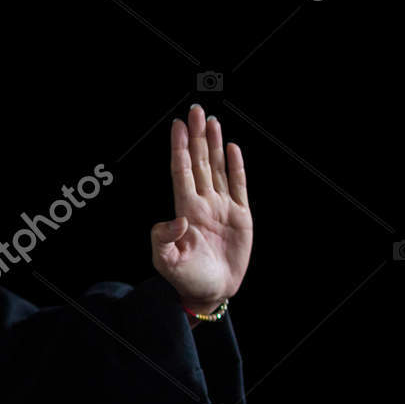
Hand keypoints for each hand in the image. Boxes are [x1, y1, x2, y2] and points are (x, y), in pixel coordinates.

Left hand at [152, 103, 253, 310]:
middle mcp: (202, 203)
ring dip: (214, 145)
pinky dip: (237, 167)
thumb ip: (164, 240)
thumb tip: (176, 219)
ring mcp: (221, 207)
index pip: (181, 171)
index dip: (179, 148)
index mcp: (185, 210)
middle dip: (197, 137)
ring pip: (218, 168)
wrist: (210, 292)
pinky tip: (232, 148)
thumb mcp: (166, 262)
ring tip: (212, 121)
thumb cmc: (186, 278)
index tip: (177, 126)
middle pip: (200, 162)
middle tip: (196, 111)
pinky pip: (238, 185)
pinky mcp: (240, 216)